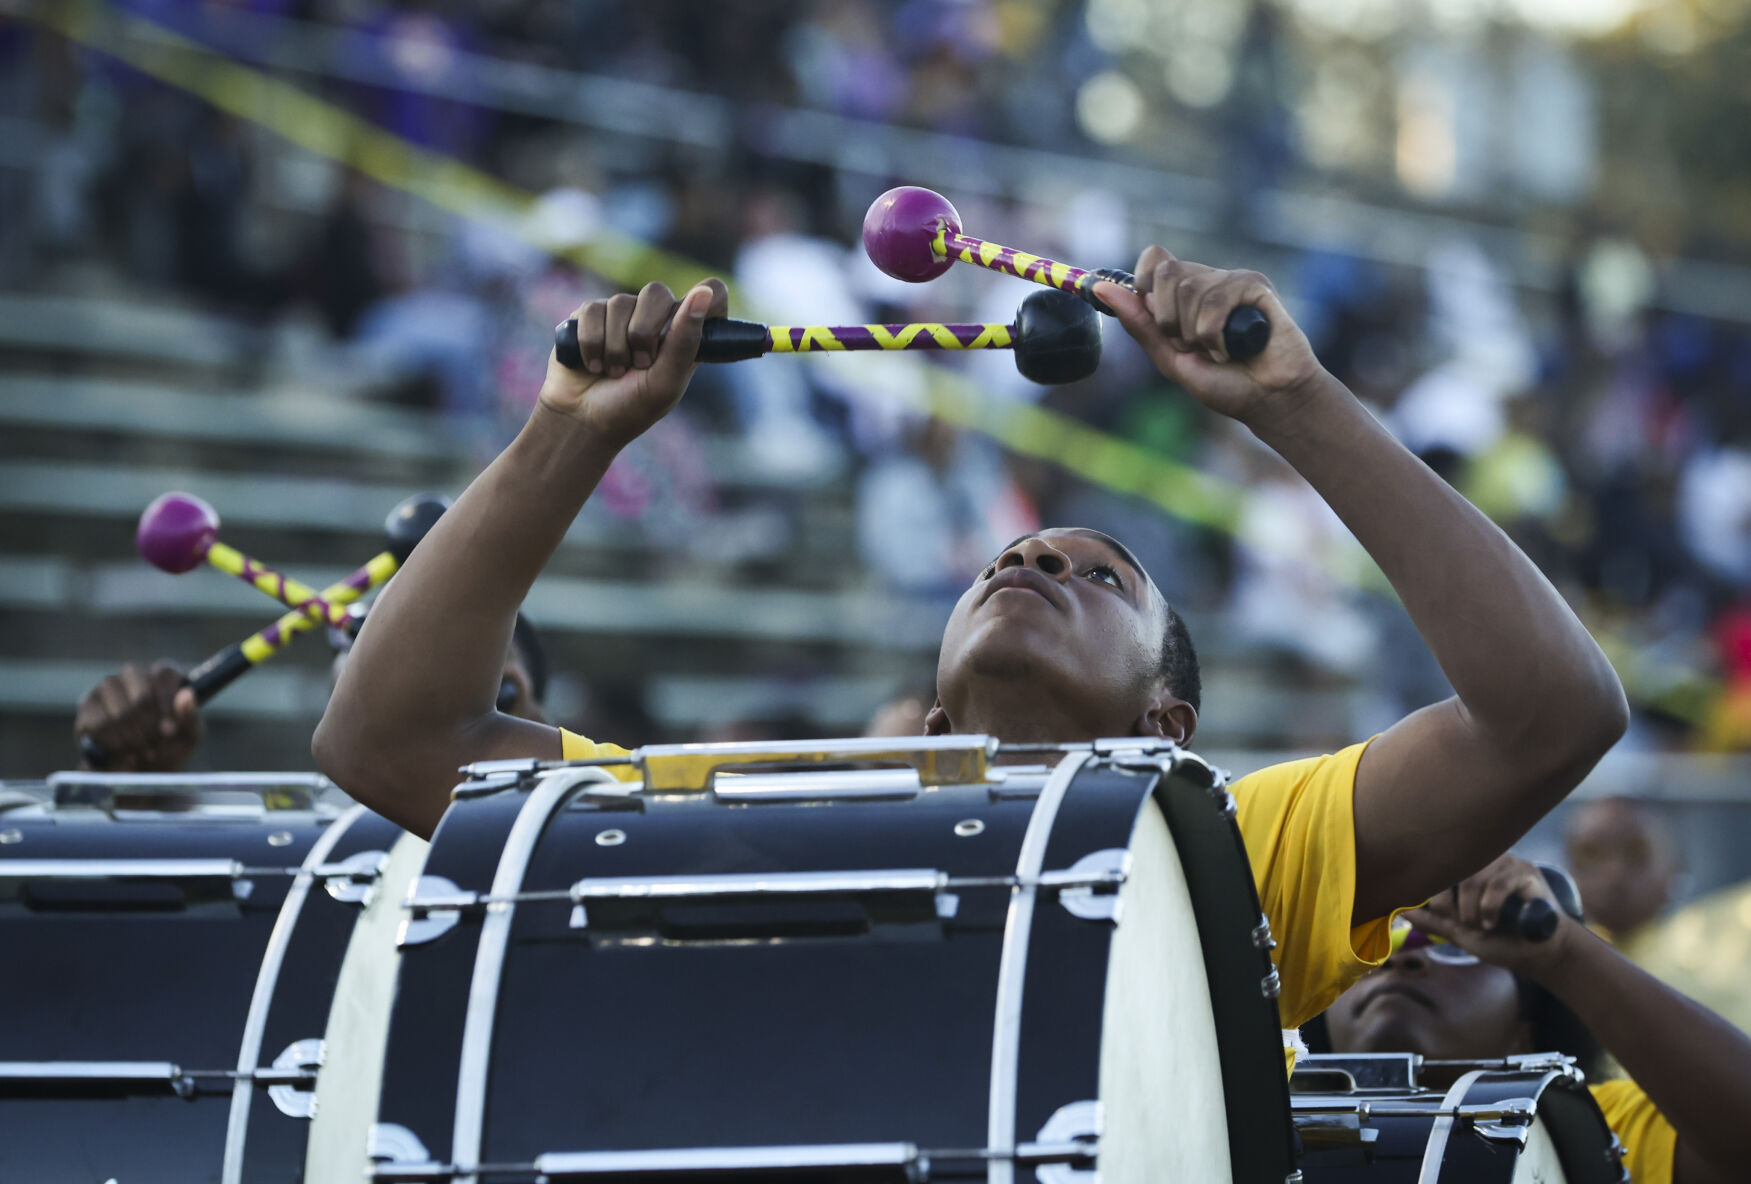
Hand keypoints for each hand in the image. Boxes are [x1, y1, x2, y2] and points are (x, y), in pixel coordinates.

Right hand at [74, 661, 202, 772]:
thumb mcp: (189, 737)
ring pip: (121, 712)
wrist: (135, 772)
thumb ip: (190, 717)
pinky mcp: (87, 705)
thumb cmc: (167, 748)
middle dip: (150, 729)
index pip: (164, 673)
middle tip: (155, 747)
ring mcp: (107, 687)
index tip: (171, 729)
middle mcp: (134, 674)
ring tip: (141, 752)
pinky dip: (114, 744)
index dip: (168, 703)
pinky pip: (100, 724)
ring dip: (133, 739)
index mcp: (163, 676)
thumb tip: (187, 695)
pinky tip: (122, 751)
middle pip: (142, 696)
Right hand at [539, 278, 728, 448]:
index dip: (707, 298)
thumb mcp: (666, 381)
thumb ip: (685, 340)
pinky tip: (592, 364)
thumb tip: (705, 292)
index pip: (712, 294)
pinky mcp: (590, 313)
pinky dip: (591, 344)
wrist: (582, 420)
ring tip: (614, 371)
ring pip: (620, 303)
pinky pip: (592, 310)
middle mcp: (656, 317)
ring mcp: (623, 312)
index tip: (686, 326)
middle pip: (657, 292)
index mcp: (685, 334)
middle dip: (642, 333)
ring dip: (614, 347)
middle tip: (640, 365)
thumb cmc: (631, 407)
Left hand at [1095, 248, 1322, 424]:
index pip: (1154, 259)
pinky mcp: (1255, 285)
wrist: (1269, 400)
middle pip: (1165, 272)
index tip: (1155, 315)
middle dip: (1169, 320)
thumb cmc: (1225, 383)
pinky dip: (1217, 334)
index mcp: (1185, 294)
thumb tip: (1101, 289)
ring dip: (1197, 334)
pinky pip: (1216, 300)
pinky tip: (1235, 347)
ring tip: (1221, 350)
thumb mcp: (1170, 358)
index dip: (1146, 282)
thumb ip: (1140, 323)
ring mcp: (1231, 280)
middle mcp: (1208, 280)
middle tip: (1194, 345)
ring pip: (1188, 289)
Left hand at [1403, 853, 1575, 977]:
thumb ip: (1433, 921)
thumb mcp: (1460, 932)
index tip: (1450, 920)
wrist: (1539, 953)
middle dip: (1452, 907)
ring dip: (1471, 910)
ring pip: (1471, 878)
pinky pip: (1497, 884)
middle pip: (1448, 873)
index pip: (1434, 872)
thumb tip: (1400, 910)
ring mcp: (1504, 863)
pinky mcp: (1526, 872)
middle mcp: (1482, 861)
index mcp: (1463, 871)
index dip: (1437, 900)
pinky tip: (1492, 921)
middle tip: (1466, 925)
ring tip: (1482, 926)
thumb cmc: (1501, 940)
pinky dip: (1490, 907)